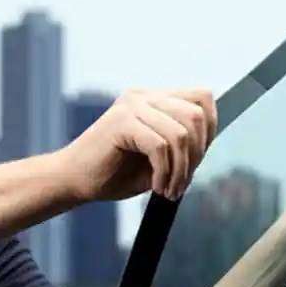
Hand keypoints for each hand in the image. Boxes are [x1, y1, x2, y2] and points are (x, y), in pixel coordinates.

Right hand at [58, 88, 217, 202]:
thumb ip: (181, 143)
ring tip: (170, 190)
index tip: (197, 161)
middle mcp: (144, 96)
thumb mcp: (158, 156)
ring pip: (181, 134)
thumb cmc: (115, 172)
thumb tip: (207, 143)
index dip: (210, 129)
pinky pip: (160, 147)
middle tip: (182, 182)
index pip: (202, 98)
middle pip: (196, 116)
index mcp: (154, 98)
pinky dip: (165, 173)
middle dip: (197, 155)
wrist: (75, 180)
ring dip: (181, 170)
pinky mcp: (121, 122)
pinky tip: (158, 187)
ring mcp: (132, 106)